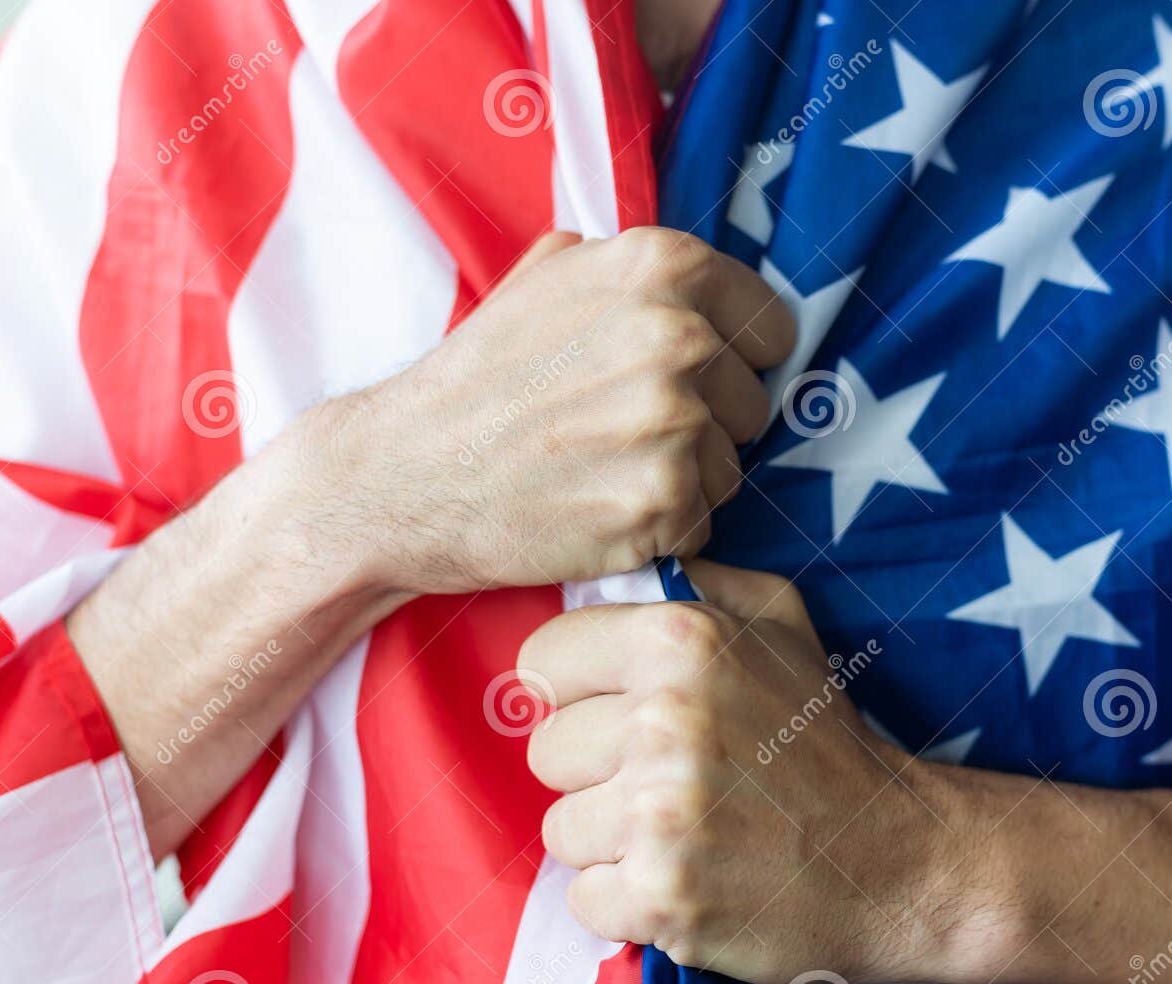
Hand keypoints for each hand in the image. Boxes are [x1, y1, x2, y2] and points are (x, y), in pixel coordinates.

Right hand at [295, 228, 795, 596]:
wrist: (402, 475)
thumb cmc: (474, 381)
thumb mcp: (543, 278)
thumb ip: (626, 267)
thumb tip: (693, 277)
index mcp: (662, 267)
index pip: (769, 325)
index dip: (733, 360)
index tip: (690, 381)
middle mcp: (680, 337)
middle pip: (751, 402)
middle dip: (705, 424)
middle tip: (620, 434)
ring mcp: (673, 424)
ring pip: (731, 468)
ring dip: (683, 480)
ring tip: (601, 471)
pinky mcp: (663, 503)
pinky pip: (702, 523)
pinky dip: (659, 529)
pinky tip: (596, 510)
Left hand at [517, 560, 1005, 983]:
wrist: (896, 860)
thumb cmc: (824, 738)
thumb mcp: (778, 622)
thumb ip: (693, 583)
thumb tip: (610, 568)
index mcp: (679, 641)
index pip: (542, 662)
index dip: (577, 694)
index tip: (621, 717)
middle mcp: (663, 720)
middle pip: (546, 752)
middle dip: (595, 772)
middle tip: (668, 783)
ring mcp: (659, 814)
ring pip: (560, 830)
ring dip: (610, 842)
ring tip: (682, 834)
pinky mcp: (660, 895)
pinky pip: (584, 899)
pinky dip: (626, 904)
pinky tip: (684, 883)